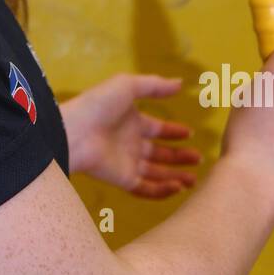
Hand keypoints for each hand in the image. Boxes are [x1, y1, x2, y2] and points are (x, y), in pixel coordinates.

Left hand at [61, 73, 200, 196]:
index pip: (158, 129)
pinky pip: (146, 188)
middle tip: (199, 158)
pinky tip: (178, 187)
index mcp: (132, 121)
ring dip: (176, 176)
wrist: (74, 131)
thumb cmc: (99, 105)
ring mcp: (127, 163)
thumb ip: (155, 85)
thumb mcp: (128, 86)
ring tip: (194, 179)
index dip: (174, 132)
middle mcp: (131, 143)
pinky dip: (163, 191)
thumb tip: (180, 83)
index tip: (190, 133)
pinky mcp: (123, 180)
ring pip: (157, 173)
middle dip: (180, 157)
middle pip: (160, 154)